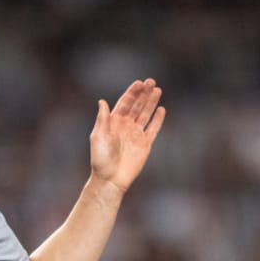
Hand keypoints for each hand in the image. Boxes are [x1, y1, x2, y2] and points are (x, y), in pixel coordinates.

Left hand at [88, 79, 165, 193]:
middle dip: (144, 93)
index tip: (139, 83)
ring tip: (158, 90)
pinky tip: (161, 109)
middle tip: (151, 81)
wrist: (110, 179)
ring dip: (151, 102)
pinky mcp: (145, 144)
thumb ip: (102, 119)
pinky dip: (157, 119)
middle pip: (137, 106)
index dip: (132, 92)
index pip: (125, 103)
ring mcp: (136, 134)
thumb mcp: (98, 137)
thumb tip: (102, 101)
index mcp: (113, 122)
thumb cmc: (101, 159)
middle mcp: (125, 126)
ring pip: (145, 114)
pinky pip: (153, 129)